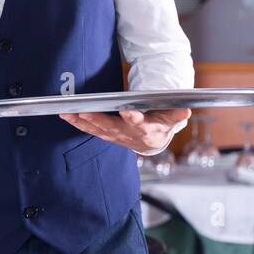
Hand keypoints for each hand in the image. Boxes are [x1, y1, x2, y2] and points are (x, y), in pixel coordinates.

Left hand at [58, 107, 189, 153]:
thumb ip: (176, 114)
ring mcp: (115, 136)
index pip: (139, 123)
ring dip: (82, 122)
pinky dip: (79, 124)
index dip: (133, 118)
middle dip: (98, 120)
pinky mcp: (106, 136)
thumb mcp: (171, 120)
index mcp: (145, 129)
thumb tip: (186, 110)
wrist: (152, 142)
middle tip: (85, 112)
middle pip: (112, 127)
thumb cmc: (160, 125)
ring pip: (97, 130)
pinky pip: (91, 131)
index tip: (126, 111)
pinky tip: (67, 116)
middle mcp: (128, 134)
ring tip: (69, 113)